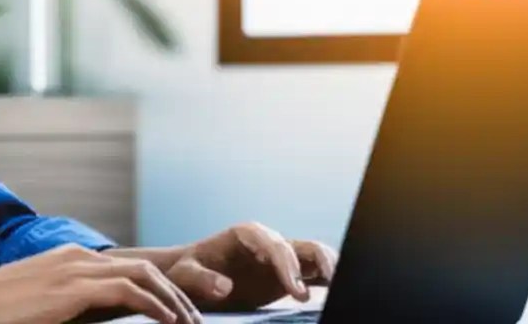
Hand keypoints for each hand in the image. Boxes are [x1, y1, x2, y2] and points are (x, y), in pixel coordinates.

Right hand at [0, 243, 204, 323]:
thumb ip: (69, 311)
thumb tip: (92, 322)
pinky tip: (169, 323)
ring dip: (174, 301)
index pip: (128, 270)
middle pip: (144, 268)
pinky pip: (128, 292)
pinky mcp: (72, 287)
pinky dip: (155, 307)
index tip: (179, 314)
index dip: (159, 290)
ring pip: (143, 275)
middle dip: (177, 292)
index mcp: (70, 262)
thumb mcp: (41, 311)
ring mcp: (75, 268)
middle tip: (197, 318)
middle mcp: (77, 258)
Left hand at [159, 223, 337, 311]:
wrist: (191, 276)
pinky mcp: (287, 275)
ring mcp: (280, 257)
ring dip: (331, 269)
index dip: (288, 266)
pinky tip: (338, 292)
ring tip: (341, 289)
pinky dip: (329, 280)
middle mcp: (268, 241)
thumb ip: (202, 279)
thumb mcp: (186, 275)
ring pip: (315, 256)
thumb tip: (225, 286)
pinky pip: (314, 274)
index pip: (275, 245)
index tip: (296, 292)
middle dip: (320, 264)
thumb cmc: (187, 271)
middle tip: (331, 286)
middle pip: (302, 246)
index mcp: (247, 234)